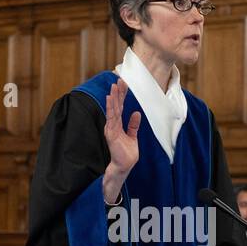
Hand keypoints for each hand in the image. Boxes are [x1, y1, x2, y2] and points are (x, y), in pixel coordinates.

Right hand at [102, 79, 139, 202]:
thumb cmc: (126, 153)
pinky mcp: (111, 133)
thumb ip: (133, 125)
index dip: (121, 96)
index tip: (124, 84)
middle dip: (118, 93)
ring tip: (114, 86)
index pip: (119, 107)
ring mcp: (111, 128)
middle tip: (119, 79)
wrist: (123, 166)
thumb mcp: (133, 136)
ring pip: (112, 110)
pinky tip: (110, 99)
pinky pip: (111, 118)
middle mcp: (113, 125)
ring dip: (113, 98)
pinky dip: (110, 108)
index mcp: (117, 125)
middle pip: (115, 106)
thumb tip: (136, 113)